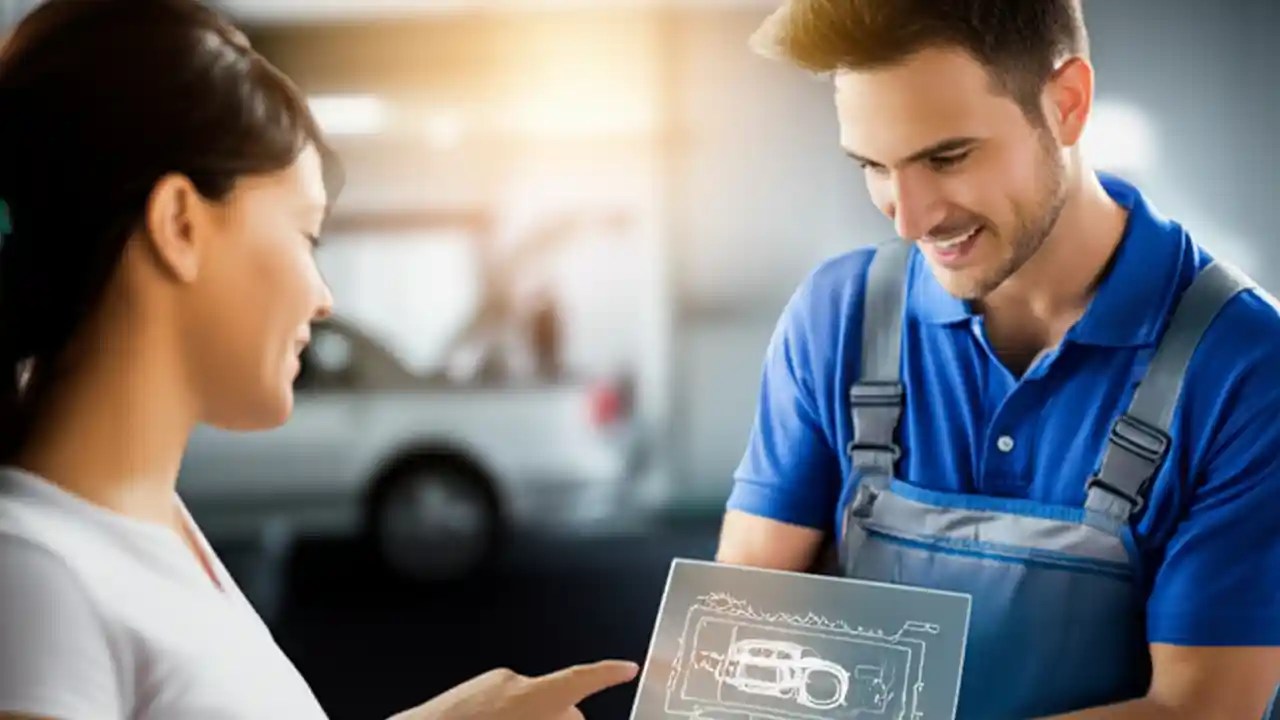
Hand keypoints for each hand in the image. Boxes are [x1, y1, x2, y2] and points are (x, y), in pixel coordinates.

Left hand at [388, 660, 638, 719]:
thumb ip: (557, 716)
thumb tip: (573, 714)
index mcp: (530, 697)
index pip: (578, 679)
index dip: (606, 674)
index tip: (627, 668)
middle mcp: (511, 683)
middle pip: (557, 699)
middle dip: (566, 718)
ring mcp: (487, 686)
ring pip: (529, 705)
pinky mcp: (469, 693)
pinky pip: (504, 705)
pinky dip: (513, 719)